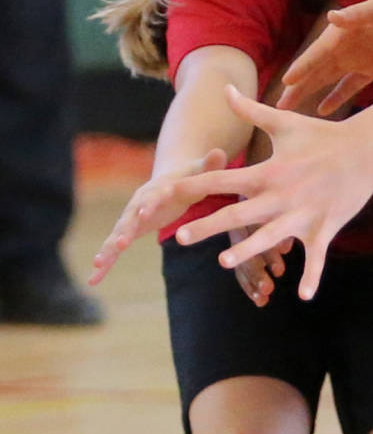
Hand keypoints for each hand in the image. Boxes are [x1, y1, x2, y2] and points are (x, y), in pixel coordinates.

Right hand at [90, 150, 227, 283]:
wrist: (169, 182)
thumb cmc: (188, 178)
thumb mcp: (200, 171)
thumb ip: (209, 165)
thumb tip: (219, 153)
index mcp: (155, 191)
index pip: (152, 198)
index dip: (149, 206)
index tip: (144, 215)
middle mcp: (137, 206)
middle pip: (128, 219)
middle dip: (123, 231)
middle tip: (119, 245)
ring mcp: (130, 220)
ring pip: (116, 237)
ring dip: (107, 251)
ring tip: (97, 266)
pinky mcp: (127, 233)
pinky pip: (114, 250)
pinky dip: (104, 265)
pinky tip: (93, 280)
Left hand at [171, 87, 372, 298]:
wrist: (366, 149)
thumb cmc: (323, 135)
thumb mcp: (284, 121)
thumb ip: (251, 110)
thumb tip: (225, 89)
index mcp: (268, 172)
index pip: (224, 180)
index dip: (195, 187)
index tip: (168, 194)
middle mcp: (281, 196)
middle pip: (238, 215)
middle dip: (209, 226)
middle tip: (180, 237)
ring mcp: (303, 215)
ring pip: (270, 238)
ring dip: (248, 252)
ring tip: (224, 263)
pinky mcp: (325, 228)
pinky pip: (317, 257)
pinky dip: (312, 277)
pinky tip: (302, 296)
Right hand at [278, 0, 372, 113]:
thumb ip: (357, 14)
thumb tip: (332, 17)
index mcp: (342, 32)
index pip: (317, 53)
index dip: (303, 67)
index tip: (286, 81)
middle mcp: (345, 47)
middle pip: (316, 70)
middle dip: (298, 87)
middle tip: (279, 106)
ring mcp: (358, 59)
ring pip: (328, 79)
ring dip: (310, 93)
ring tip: (290, 108)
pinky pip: (350, 86)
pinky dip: (336, 97)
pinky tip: (322, 110)